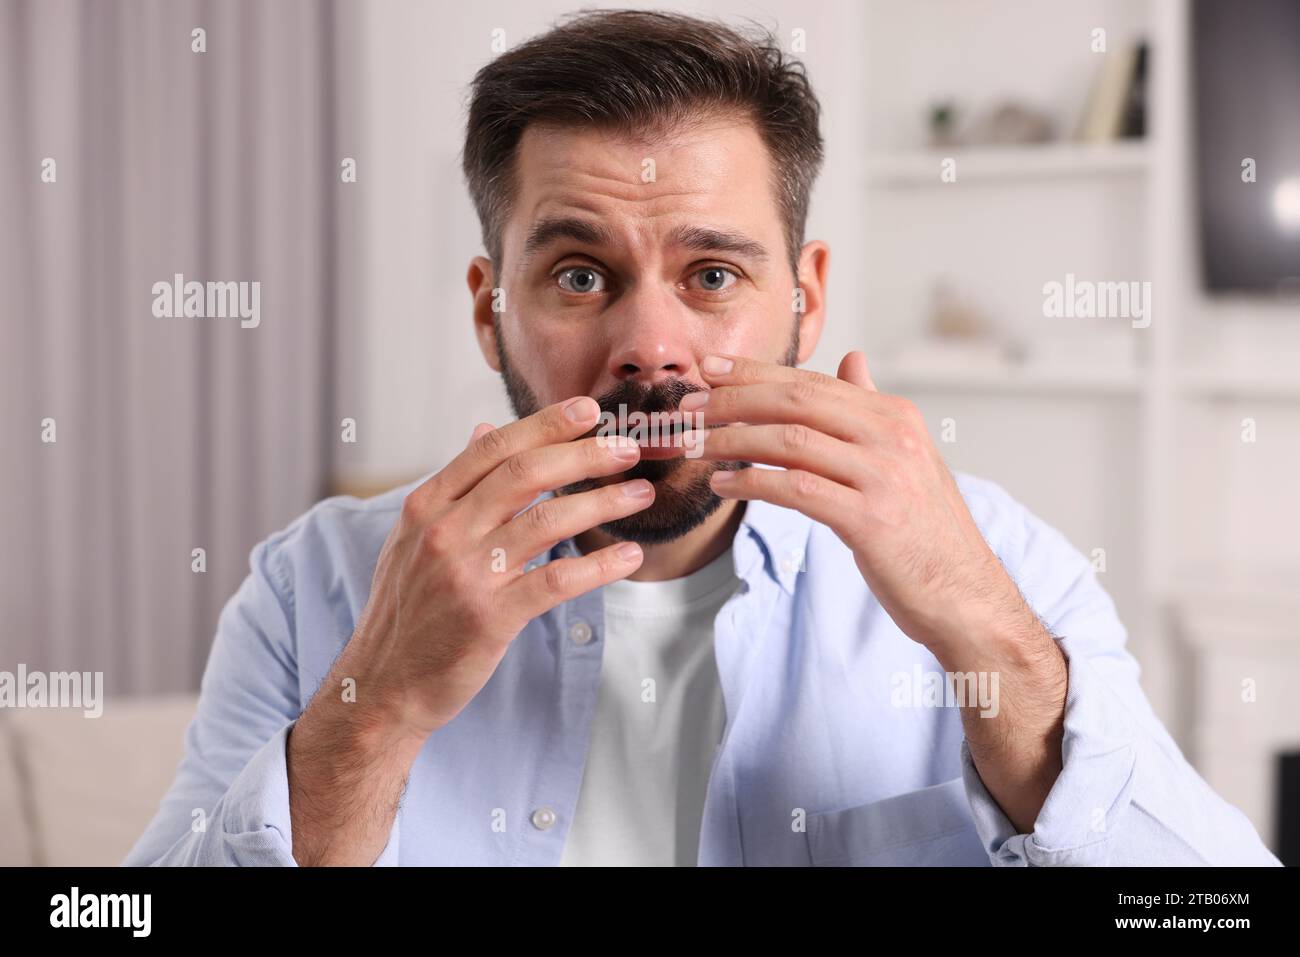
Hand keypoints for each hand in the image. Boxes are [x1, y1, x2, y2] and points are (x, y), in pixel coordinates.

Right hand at [341, 396, 654, 740]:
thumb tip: (483, 428)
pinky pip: (557, 581)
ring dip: (603, 503)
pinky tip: (629, 556)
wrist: (383, 684)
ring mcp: (467, 574)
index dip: (544, 424)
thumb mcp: (413, 537)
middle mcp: (444, 532)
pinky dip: (600, 566)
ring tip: (640, 495)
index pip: (492, 448)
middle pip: (525, 473)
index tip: (587, 409)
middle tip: (626, 448)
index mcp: (427, 505)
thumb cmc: (406, 609)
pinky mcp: (491, 617)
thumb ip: (455, 485)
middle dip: (584, 454)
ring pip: (548, 521)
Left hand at [681, 351, 1023, 653]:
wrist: (965, 597)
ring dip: (732, 440)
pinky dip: (752, 483)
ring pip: (790, 441)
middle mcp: (892, 437)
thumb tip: (854, 359)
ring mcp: (883, 477)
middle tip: (687, 406)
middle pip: (795, 402)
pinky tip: (722, 486)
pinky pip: (796, 490)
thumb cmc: (926, 532)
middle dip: (732, 400)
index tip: (709, 370)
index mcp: (896, 416)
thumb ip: (872, 409)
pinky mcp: (870, 521)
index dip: (754, 373)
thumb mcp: (906, 458)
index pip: (812, 382)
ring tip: (694, 446)